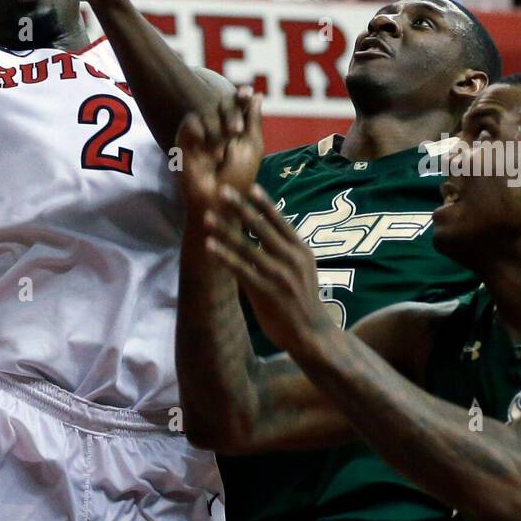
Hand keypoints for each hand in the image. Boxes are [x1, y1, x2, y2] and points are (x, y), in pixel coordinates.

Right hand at [173, 88, 261, 210]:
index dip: (241, 96)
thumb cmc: (239, 176)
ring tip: (220, 155)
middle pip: (222, 104)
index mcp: (236, 130)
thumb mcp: (252, 147)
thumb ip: (253, 120)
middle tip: (235, 131)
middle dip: (231, 113)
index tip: (246, 92)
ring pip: (206, 112)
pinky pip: (191, 122)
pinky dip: (200, 132)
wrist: (217, 200)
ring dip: (216, 130)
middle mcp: (218, 129)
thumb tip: (256, 94)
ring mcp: (201, 134)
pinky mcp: (185, 140)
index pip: (238, 104)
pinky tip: (204, 148)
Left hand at [205, 184, 333, 354]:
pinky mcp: (266, 292)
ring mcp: (279, 275)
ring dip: (225, 231)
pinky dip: (224, 256)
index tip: (249, 185)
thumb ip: (287, 250)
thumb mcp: (304, 269)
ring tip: (207, 217)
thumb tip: (267, 229)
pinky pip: (241, 270)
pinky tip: (210, 247)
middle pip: (262, 227)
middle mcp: (291, 259)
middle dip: (240, 207)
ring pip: (247, 247)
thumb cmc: (304, 300)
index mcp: (301, 250)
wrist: (313, 335)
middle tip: (221, 190)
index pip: (281, 221)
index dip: (264, 203)